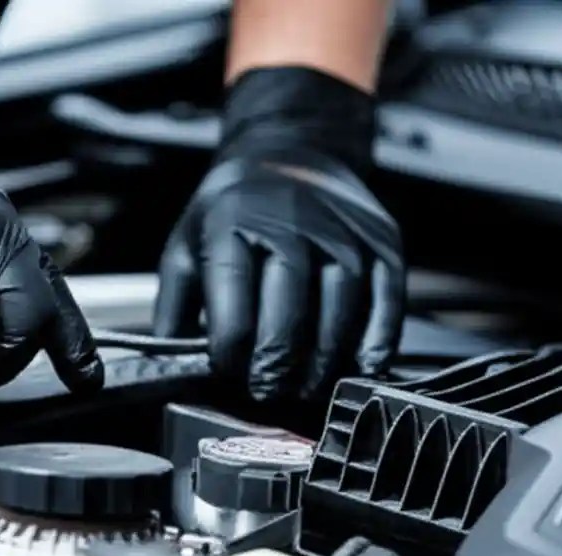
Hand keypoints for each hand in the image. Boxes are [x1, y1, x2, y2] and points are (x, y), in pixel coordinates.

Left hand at [155, 67, 403, 400]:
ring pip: (341, 313)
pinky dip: (376, 341)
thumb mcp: (185, 249)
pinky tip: (358, 367)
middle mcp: (292, 225)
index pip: (234, 312)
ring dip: (325, 364)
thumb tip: (177, 370)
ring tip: (306, 390)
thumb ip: (175, 311)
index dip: (231, 357)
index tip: (229, 375)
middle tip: (268, 393)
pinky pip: (386, 300)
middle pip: (289, 317)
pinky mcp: (382, 240)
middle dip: (276, 368)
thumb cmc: (231, 216)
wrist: (289, 156)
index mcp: (232, 227)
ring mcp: (343, 232)